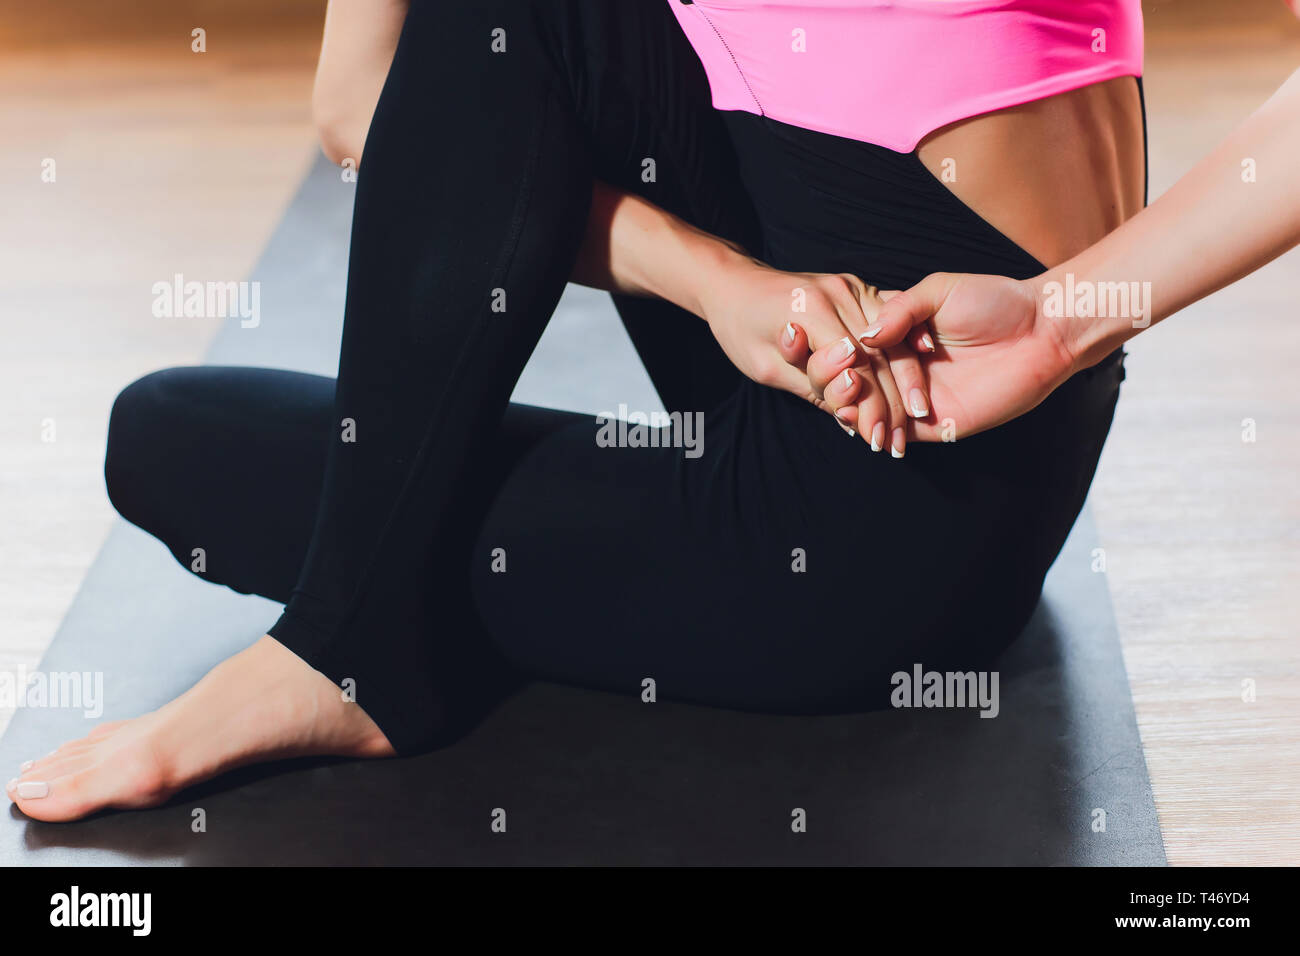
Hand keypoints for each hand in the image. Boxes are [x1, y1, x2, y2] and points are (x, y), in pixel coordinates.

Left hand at [699, 259, 929, 447]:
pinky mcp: (860, 289)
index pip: (856, 365)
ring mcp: (853, 287)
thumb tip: (854, 405)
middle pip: (881, 355)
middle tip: (895, 444)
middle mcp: (839, 292)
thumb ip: (814, 385)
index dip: (870, 407)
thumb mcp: (768, 368)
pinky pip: (891, 327)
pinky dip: (902, 357)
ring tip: (910, 424)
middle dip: (891, 404)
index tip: (877, 441)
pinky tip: (915, 385)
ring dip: (905, 385)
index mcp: (811, 309)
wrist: (735, 286)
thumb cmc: (742, 331)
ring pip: (892, 342)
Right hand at [811, 272, 1080, 442]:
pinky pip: (901, 434)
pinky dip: (880, 434)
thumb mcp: (937, 291)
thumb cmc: (996, 300)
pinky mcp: (939, 423)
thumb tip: (862, 338)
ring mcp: (920, 398)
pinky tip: (864, 430)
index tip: (809, 349)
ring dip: (854, 413)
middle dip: (838, 388)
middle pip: (859, 385)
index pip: (857, 352)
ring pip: (874, 413)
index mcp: (902, 337)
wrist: (1043, 328)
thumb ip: (898, 311)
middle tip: (831, 384)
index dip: (834, 354)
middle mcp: (906, 370)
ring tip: (843, 408)